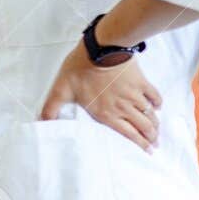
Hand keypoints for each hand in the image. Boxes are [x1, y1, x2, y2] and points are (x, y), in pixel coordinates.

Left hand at [40, 42, 162, 150]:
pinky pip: (154, 96)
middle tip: (155, 144)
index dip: (140, 145)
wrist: (101, 48)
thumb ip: (51, 108)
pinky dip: (157, 103)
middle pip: (144, 127)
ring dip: (155, 124)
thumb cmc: (79, 69)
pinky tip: (157, 107)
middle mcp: (123, 107)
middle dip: (151, 138)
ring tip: (157, 131)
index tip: (147, 152)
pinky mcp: (141, 81)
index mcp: (106, 113)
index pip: (128, 134)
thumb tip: (41, 122)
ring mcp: (134, 95)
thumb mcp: (60, 90)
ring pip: (151, 115)